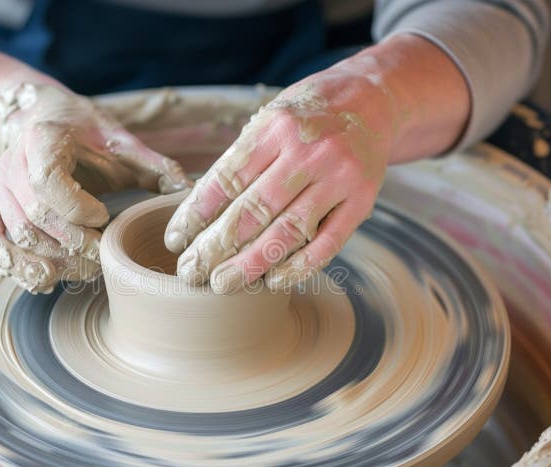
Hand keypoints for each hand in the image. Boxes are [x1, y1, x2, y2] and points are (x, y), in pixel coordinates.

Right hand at [0, 83, 188, 292]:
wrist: (38, 119)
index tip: (103, 217)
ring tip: (84, 269)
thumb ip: (152, 164)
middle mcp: (12, 163)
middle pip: (35, 216)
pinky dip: (14, 264)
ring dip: (52, 260)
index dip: (76, 207)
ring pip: (18, 234)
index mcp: (43, 139)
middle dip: (72, 243)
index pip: (47, 180)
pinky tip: (44, 277)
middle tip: (103, 258)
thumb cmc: (85, 134)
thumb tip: (186, 192)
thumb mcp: (120, 140)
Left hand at [164, 74, 392, 293]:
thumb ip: (243, 159)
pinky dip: (299, 266)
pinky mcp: (363, 201)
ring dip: (251, 263)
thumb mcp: (271, 118)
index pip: (227, 179)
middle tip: (191, 272)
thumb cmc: (308, 114)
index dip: (196, 214)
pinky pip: (328, 243)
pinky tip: (272, 280)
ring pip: (288, 230)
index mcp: (275, 127)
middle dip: (216, 247)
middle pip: (253, 209)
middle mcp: (308, 151)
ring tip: (222, 284)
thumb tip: (201, 214)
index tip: (176, 240)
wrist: (374, 97)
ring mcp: (339, 177)